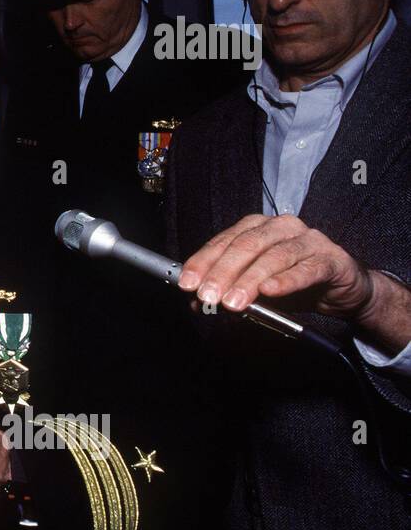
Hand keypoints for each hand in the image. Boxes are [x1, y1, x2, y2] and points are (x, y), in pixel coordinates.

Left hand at [178, 214, 410, 356]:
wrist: (342, 289)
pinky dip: (286, 280)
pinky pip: (307, 268)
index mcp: (257, 227)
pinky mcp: (332, 258)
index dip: (203, 263)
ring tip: (233, 302)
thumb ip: (226, 290)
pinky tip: (270, 291)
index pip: (223, 242)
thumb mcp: (254, 288)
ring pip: (274, 257)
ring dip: (249, 281)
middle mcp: (281, 227)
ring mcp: (308, 240)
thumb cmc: (293, 283)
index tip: (186, 284)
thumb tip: (195, 302)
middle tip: (207, 296)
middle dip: (222, 273)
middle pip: (246, 246)